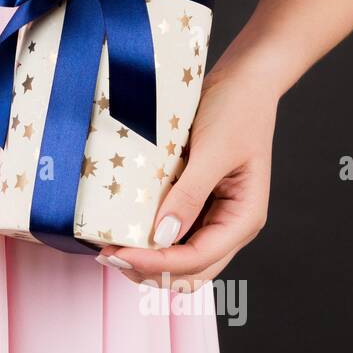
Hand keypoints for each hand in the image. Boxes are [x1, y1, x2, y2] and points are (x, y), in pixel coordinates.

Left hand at [97, 70, 276, 290]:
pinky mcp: (196, 203)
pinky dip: (149, 238)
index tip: (118, 253)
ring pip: (180, 259)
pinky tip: (124, 228)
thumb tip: (163, 236)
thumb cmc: (237, 111)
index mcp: (243, 218)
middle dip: (150, 270)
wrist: (242, 81)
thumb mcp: (213, 151)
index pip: (198, 259)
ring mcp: (213, 216)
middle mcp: (230, 225)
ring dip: (148, 260)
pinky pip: (172, 232)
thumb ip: (190, 195)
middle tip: (109, 255)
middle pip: (190, 271)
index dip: (157, 263)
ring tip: (112, 247)